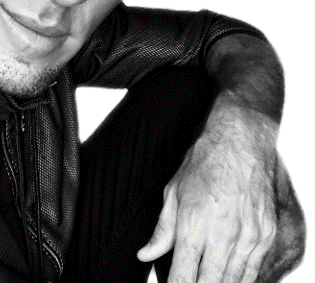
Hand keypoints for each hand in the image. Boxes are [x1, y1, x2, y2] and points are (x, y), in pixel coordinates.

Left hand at [137, 108, 277, 282]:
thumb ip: (161, 229)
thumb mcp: (173, 192)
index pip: (182, 276)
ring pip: (233, 282)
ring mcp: (248, 237)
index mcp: (193, 225)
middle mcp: (222, 235)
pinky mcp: (266, 236)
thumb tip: (146, 254)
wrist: (240, 144)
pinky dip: (241, 279)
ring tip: (205, 278)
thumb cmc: (205, 163)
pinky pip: (254, 271)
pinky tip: (228, 278)